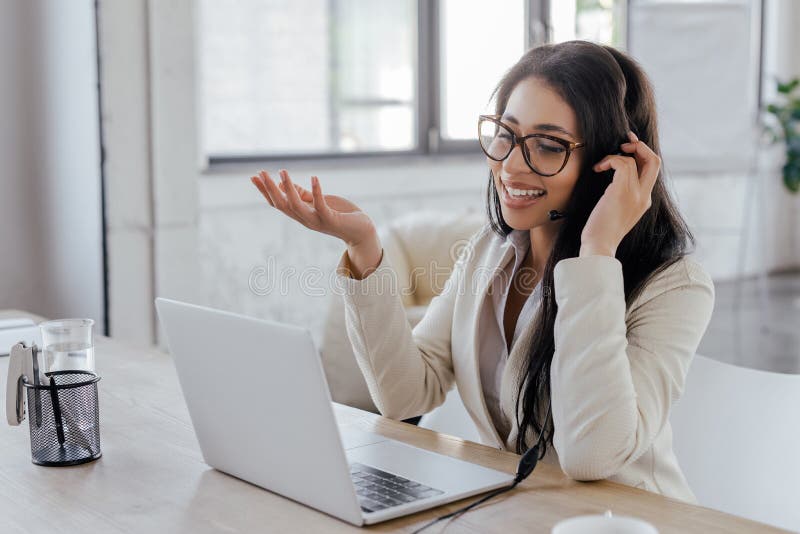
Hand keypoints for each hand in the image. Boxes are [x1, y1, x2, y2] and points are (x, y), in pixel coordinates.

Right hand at [250, 170, 381, 277]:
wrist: (361, 231)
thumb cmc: (340, 214)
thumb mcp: (319, 202)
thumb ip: (303, 195)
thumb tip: (285, 184)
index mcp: (301, 215)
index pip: (277, 203)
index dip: (265, 191)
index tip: (254, 176)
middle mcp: (305, 220)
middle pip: (282, 205)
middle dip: (269, 189)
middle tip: (261, 172)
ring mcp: (317, 221)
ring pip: (296, 206)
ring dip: (288, 188)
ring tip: (282, 171)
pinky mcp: (331, 219)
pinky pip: (321, 205)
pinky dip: (317, 192)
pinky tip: (314, 177)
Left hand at [580, 131, 660, 257]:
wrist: (599, 246)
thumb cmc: (601, 231)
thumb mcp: (616, 211)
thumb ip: (621, 195)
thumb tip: (612, 176)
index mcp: (644, 200)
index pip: (652, 170)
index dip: (643, 155)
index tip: (627, 148)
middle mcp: (644, 196)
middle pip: (655, 161)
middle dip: (640, 147)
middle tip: (623, 145)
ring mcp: (636, 194)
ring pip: (636, 159)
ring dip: (617, 155)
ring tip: (602, 165)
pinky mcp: (622, 191)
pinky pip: (622, 163)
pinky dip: (609, 160)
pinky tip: (599, 169)